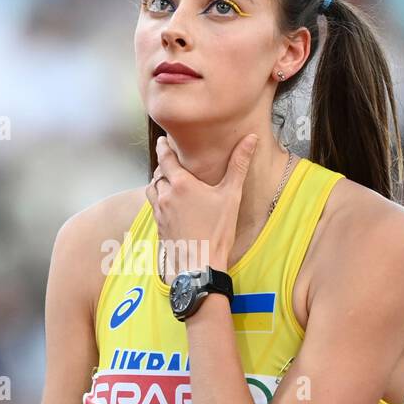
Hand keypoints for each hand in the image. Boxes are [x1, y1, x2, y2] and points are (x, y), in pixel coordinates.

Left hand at [146, 133, 258, 274]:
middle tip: (168, 161)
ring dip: (158, 183)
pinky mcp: (159, 227)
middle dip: (162, 166)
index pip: (166, 158)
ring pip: (152, 190)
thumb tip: (251, 139)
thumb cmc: (216, 231)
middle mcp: (165, 196)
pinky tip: (169, 205)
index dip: (163, 147)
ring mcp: (160, 212)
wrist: (199, 264)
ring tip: (166, 180)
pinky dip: (158, 200)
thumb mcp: (231, 195)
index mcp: (181, 184)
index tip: (162, 141)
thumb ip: (238, 165)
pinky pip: (154, 207)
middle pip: (158, 174)